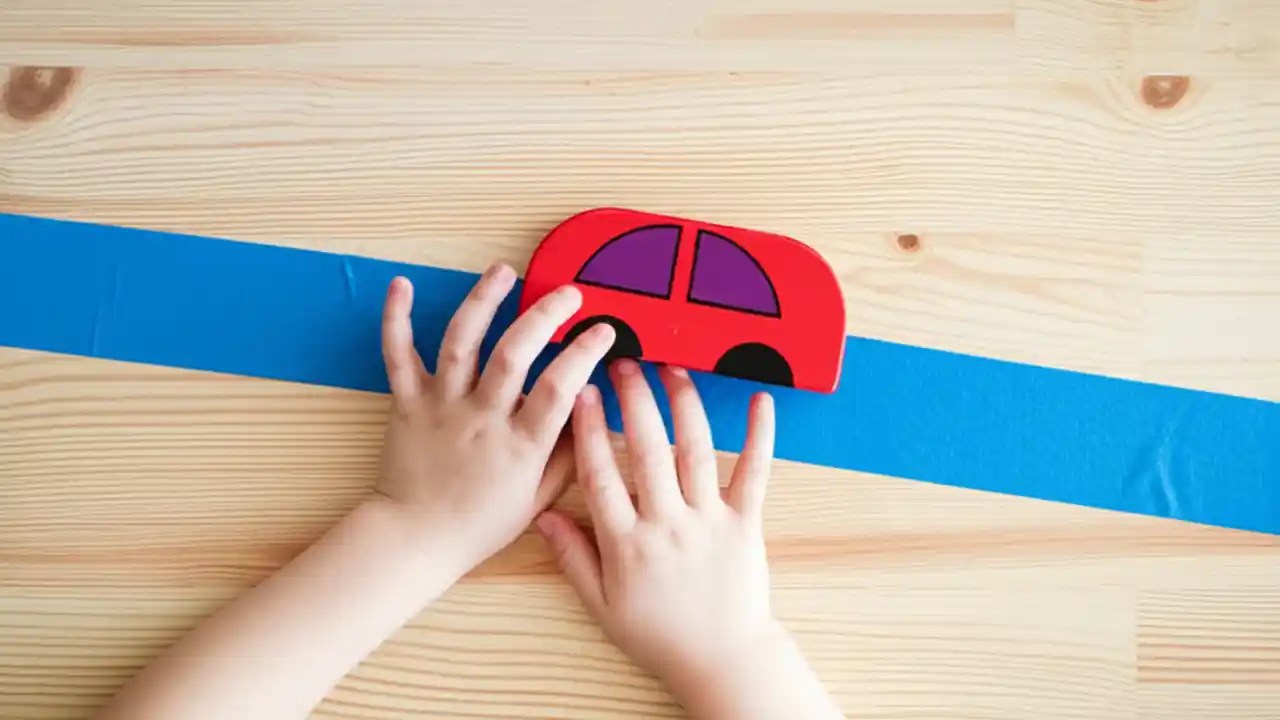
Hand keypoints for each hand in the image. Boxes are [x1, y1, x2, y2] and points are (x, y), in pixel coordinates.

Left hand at [375, 264, 614, 574]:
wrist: (415, 538)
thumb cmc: (480, 523)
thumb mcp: (538, 498)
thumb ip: (567, 454)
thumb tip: (590, 408)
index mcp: (519, 446)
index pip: (559, 388)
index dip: (585, 353)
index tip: (604, 329)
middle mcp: (481, 419)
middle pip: (515, 354)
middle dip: (546, 315)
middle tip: (568, 292)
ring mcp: (442, 407)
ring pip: (462, 342)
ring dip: (484, 301)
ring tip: (504, 271)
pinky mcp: (407, 403)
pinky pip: (398, 355)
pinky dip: (397, 318)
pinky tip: (402, 285)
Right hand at [536, 359, 777, 683]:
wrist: (722, 660)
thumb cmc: (659, 635)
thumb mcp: (602, 604)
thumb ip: (573, 557)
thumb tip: (543, 515)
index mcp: (626, 544)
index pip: (600, 475)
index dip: (588, 430)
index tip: (580, 392)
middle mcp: (667, 524)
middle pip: (646, 450)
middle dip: (633, 400)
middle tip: (623, 363)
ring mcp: (709, 521)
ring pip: (693, 451)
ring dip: (682, 404)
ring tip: (670, 367)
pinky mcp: (745, 523)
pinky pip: (754, 473)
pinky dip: (758, 436)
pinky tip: (758, 400)